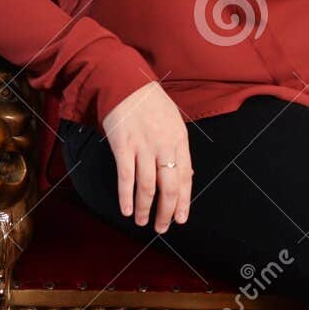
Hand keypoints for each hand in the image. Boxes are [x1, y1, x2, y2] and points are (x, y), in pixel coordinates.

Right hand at [100, 80, 192, 232]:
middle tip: (162, 227)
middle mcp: (164, 145)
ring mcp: (143, 146)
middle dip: (166, 211)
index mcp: (179, 139)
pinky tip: (127, 210)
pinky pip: (126, 177)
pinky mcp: (123, 146)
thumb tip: (186, 176)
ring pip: (148, 186)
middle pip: (169, 186)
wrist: (126, 82)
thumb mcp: (174, 122)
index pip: (185, 177)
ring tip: (143, 222)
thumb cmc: (151, 103)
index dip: (183, 201)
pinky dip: (126, 196)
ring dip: (146, 208)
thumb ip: (178, 149)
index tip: (181, 219)